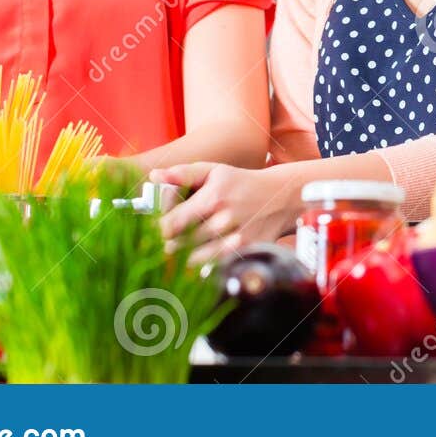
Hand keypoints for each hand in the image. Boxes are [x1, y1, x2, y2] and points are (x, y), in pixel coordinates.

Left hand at [151, 162, 300, 263]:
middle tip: (172, 234)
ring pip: (191, 259)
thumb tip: (154, 176)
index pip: (169, 224)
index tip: (159, 226)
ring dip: (184, 253)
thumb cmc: (241, 183)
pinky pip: (211, 265)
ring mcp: (235, 239)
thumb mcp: (214, 171)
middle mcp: (225, 219)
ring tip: (187, 241)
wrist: (281, 197)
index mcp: (213, 197)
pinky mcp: (244, 252)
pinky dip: (202, 261)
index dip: (158, 228)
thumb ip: (183, 173)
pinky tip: (203, 249)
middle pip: (177, 245)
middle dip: (169, 241)